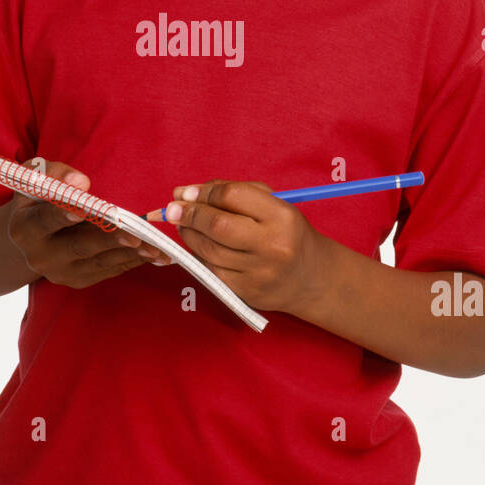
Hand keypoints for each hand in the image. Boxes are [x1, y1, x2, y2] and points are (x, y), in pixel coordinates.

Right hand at [7, 159, 170, 287]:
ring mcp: (60, 272)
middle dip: (109, 239)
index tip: (84, 208)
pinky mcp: (79, 280)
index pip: (44, 220)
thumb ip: (55, 174)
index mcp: (24, 227)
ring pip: (99, 262)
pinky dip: (133, 261)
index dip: (62, 214)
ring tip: (157, 247)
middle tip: (135, 235)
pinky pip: (110, 270)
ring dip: (130, 254)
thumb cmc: (38, 198)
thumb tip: (81, 183)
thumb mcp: (35, 178)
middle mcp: (40, 255)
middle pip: (78, 246)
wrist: (31, 237)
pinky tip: (155, 254)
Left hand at [163, 179, 332, 316]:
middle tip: (172, 209)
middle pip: (218, 225)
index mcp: (282, 216)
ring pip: (209, 250)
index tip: (186, 193)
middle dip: (189, 214)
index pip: (233, 196)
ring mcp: (259, 272)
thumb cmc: (287, 234)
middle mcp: (272, 245)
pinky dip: (198, 255)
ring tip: (183, 224)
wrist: (312, 278)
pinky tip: (197, 246)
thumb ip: (236, 193)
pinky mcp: (247, 292)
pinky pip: (211, 270)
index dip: (204, 192)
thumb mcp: (274, 205)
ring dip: (188, 234)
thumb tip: (188, 193)